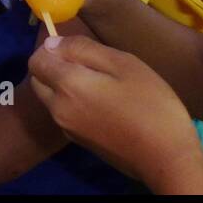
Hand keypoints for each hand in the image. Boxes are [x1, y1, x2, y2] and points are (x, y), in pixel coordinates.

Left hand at [28, 35, 202, 192]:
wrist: (166, 159)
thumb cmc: (149, 105)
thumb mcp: (123, 64)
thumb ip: (82, 49)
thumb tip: (52, 43)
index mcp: (66, 85)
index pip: (36, 60)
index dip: (50, 49)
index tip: (76, 50)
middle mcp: (57, 107)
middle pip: (39, 79)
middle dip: (53, 67)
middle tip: (88, 66)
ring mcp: (66, 127)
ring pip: (50, 97)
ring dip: (62, 86)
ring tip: (99, 85)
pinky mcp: (78, 140)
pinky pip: (63, 113)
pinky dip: (72, 103)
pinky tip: (102, 105)